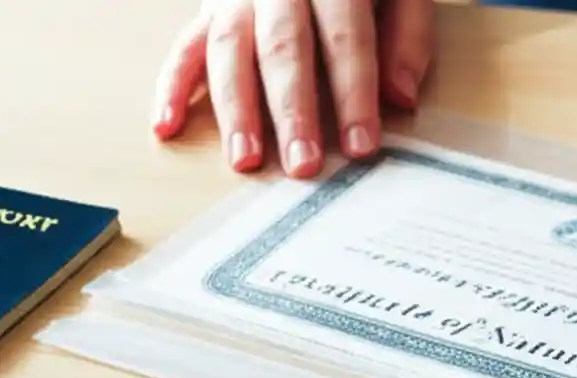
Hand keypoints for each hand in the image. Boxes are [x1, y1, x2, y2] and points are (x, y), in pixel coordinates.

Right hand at [152, 0, 434, 176]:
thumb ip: (408, 35)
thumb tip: (402, 97)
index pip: (345, 39)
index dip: (353, 94)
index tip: (361, 146)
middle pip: (282, 49)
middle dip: (292, 110)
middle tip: (302, 164)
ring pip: (229, 50)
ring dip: (235, 108)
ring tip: (245, 159)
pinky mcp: (207, 9)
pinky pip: (184, 46)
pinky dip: (172, 87)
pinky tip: (168, 127)